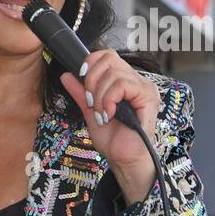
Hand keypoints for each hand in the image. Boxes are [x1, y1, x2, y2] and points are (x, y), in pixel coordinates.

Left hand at [59, 50, 159, 203]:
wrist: (123, 159)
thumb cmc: (113, 139)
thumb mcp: (91, 111)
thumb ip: (81, 93)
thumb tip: (66, 75)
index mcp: (126, 82)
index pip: (107, 56)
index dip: (90, 65)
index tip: (83, 84)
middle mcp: (137, 81)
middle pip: (109, 59)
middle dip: (92, 81)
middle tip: (92, 103)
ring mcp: (145, 88)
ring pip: (114, 74)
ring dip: (100, 97)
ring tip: (102, 114)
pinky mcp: (148, 97)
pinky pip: (123, 86)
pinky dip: (109, 100)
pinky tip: (109, 115)